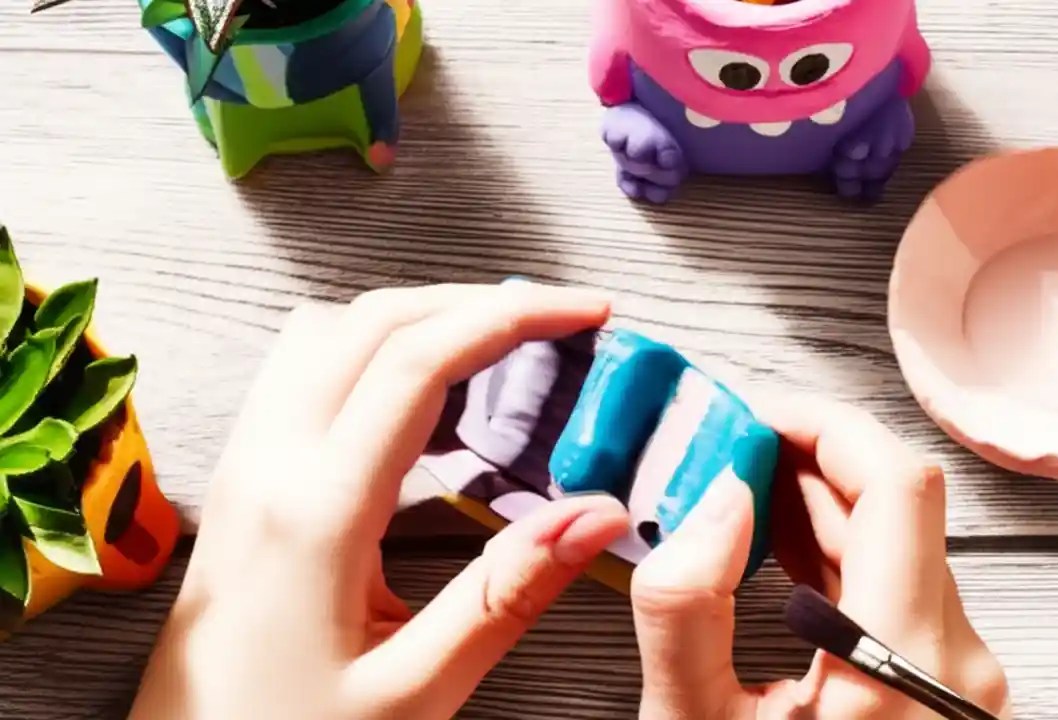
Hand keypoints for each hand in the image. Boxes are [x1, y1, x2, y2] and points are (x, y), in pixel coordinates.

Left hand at [129, 282, 630, 719]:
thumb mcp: (413, 691)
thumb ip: (506, 593)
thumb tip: (593, 515)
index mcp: (317, 510)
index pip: (421, 360)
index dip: (514, 316)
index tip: (586, 313)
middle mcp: (271, 465)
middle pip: (377, 320)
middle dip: (479, 300)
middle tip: (560, 318)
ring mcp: (247, 465)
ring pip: (333, 331)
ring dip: (422, 316)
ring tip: (500, 344)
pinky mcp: (244, 480)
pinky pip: (305, 369)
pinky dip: (376, 348)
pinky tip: (425, 395)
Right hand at [628, 396, 1010, 718]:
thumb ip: (689, 607)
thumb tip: (711, 501)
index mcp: (907, 663)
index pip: (897, 484)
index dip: (825, 425)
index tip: (755, 413)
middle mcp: (954, 660)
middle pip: (895, 503)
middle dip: (805, 455)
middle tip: (726, 442)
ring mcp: (952, 671)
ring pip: (894, 539)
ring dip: (814, 498)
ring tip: (733, 484)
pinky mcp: (934, 678)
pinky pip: (890, 581)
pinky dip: (829, 547)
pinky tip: (767, 539)